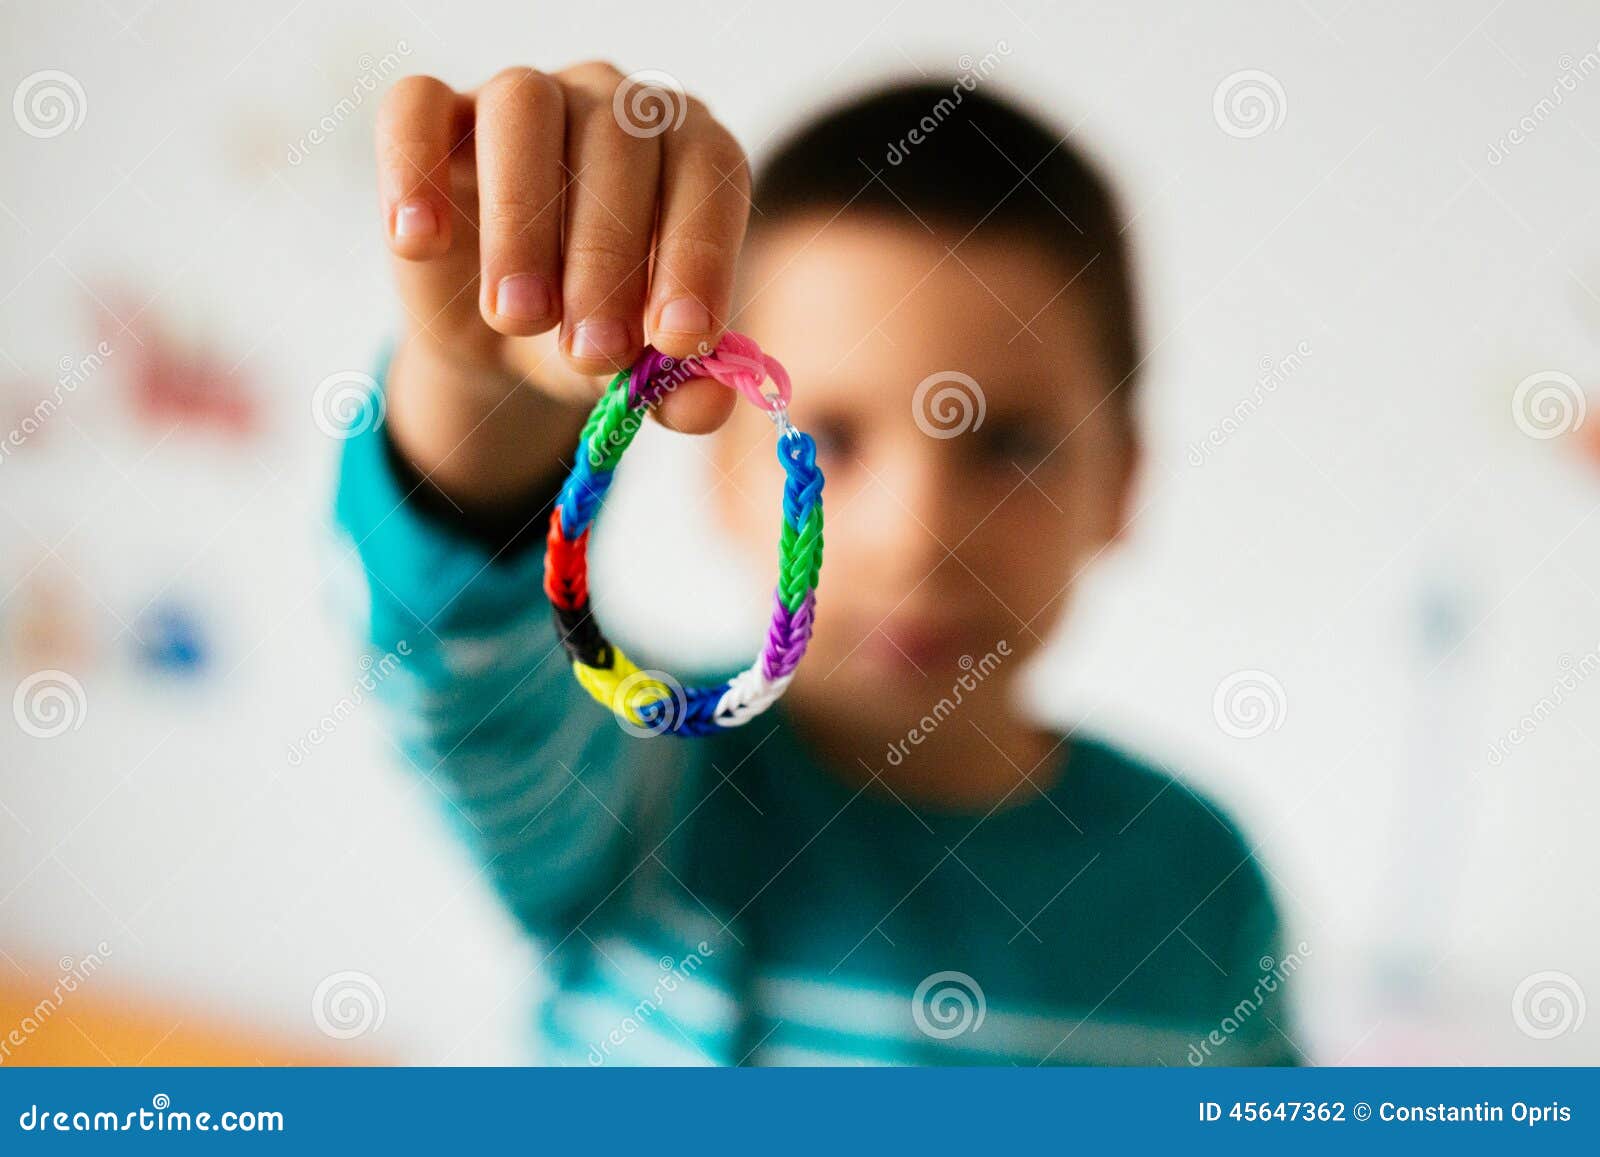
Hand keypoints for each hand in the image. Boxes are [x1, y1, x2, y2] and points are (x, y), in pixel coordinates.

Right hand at [375, 63, 750, 509]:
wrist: (504, 334)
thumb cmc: (593, 329)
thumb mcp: (636, 371)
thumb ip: (677, 388)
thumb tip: (705, 404)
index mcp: (686, 149)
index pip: (708, 169)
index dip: (700, 252)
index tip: (678, 340)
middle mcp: (613, 103)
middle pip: (617, 142)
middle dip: (607, 259)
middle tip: (592, 350)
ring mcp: (523, 94)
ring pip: (522, 108)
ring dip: (522, 218)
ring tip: (518, 316)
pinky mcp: (436, 114)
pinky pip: (415, 106)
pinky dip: (413, 167)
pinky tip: (419, 245)